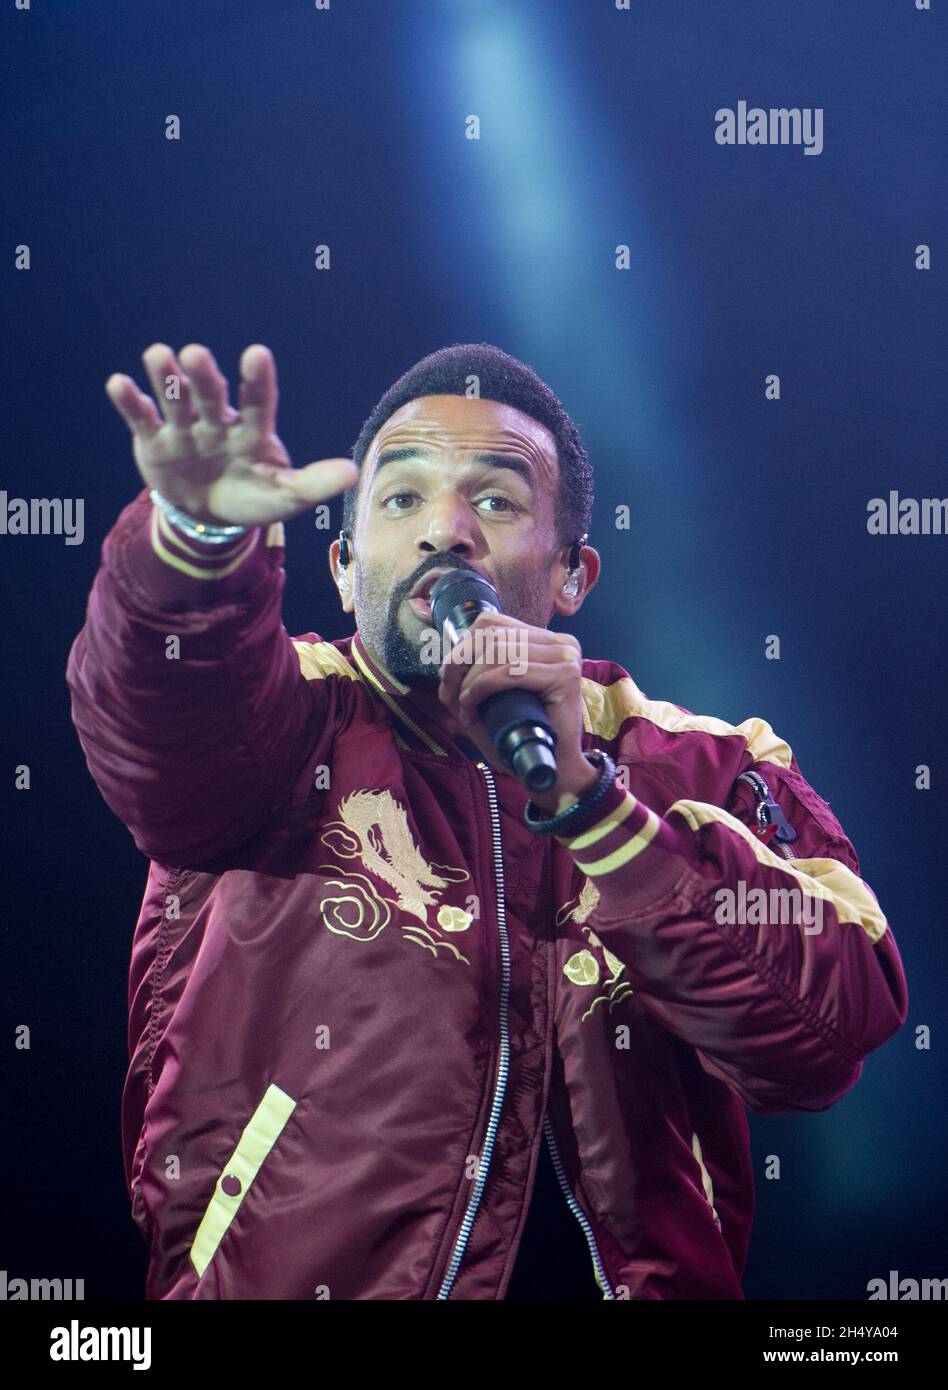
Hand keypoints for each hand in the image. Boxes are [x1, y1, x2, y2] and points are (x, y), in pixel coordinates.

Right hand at [105, 342, 358, 525]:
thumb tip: (354, 474)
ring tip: (158, 355)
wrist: (210, 515)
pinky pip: (142, 418)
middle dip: (204, 376)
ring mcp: (185, 428)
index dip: (257, 380)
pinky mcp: (154, 440)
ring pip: (175, 398)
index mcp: (252, 430)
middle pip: (212, 394)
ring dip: (166, 377)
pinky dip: (130, 401)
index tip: (256, 354)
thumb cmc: (253, 496)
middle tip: (196, 355)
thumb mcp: (285, 497)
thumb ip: (314, 483)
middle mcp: (218, 421)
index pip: (258, 400)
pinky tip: (118, 383)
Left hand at [437, 612, 598, 810]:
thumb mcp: (497, 697)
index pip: (492, 622)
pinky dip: (482, 686)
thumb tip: (446, 663)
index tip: (448, 677)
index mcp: (546, 640)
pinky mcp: (565, 676)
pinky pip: (511, 670)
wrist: (555, 770)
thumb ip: (479, 673)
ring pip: (498, 649)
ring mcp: (566, 656)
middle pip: (491, 633)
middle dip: (459, 663)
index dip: (461, 646)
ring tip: (463, 706)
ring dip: (469, 679)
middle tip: (449, 695)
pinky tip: (472, 705)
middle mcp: (560, 642)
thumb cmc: (523, 736)